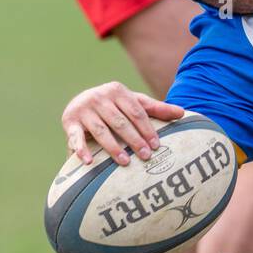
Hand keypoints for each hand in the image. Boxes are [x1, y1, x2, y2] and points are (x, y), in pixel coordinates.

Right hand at [61, 82, 183, 165]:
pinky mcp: (70, 122)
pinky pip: (75, 137)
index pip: (136, 112)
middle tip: (146, 156)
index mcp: (117, 90)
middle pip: (120, 122)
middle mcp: (99, 97)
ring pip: (101, 131)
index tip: (156, 145)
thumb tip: (183, 112)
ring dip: (113, 147)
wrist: (80, 102)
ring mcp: (83, 109)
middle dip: (134, 140)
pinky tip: (88, 162)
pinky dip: (80, 149)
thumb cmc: (115, 106)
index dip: (147, 129)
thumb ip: (156, 108)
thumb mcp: (133, 103)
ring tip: (125, 162)